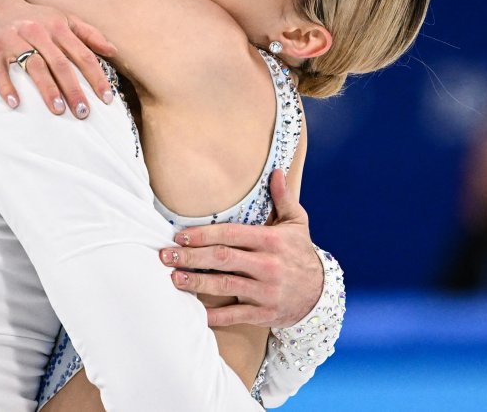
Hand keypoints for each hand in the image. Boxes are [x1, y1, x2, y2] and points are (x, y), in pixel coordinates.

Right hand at [0, 0, 117, 118]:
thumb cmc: (35, 17)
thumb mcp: (63, 19)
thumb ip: (89, 34)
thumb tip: (113, 51)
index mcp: (58, 26)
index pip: (82, 54)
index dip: (96, 76)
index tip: (106, 98)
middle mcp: (38, 31)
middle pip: (60, 63)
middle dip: (73, 89)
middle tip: (83, 112)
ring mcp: (15, 39)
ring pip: (34, 66)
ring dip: (47, 89)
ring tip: (58, 109)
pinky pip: (1, 70)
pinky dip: (7, 86)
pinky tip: (15, 103)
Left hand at [159, 170, 322, 327]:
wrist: (320, 293)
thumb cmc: (300, 253)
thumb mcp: (297, 223)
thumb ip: (283, 197)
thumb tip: (275, 171)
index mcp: (271, 241)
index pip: (231, 235)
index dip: (203, 234)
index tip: (180, 235)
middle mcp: (268, 265)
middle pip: (223, 258)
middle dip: (191, 256)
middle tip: (166, 255)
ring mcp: (266, 291)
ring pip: (225, 286)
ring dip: (197, 282)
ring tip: (174, 278)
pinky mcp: (265, 313)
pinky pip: (236, 315)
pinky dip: (215, 316)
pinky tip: (195, 313)